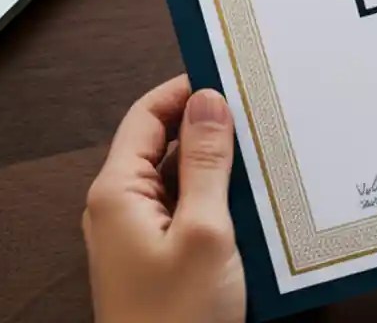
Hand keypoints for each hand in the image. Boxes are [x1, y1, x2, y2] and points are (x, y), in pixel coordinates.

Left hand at [83, 76, 245, 322]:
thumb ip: (206, 162)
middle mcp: (120, 208)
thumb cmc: (175, 321)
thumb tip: (209, 101)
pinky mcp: (158, 259)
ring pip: (179, 179)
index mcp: (117, 192)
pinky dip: (216, 200)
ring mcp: (138, 236)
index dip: (185, 91)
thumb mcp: (204, 231)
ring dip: (216, 167)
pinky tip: (250, 205)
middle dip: (207, 128)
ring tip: (259, 159)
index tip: (227, 78)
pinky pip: (186, 211)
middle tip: (254, 115)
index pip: (146, 115)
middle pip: (162, 145)